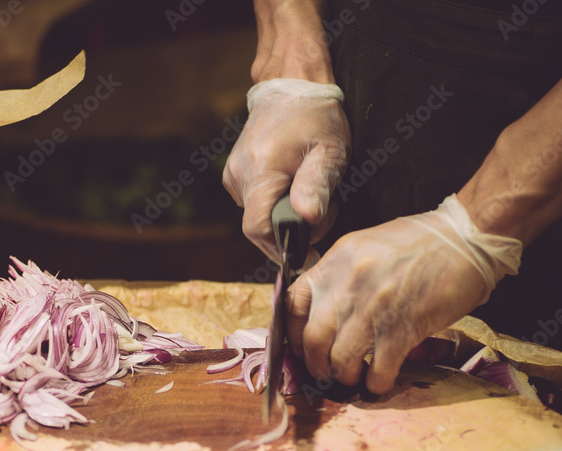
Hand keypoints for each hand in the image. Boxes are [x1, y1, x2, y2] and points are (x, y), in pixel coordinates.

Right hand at [223, 79, 350, 260]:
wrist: (290, 85)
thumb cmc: (316, 117)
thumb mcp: (329, 151)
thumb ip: (317, 186)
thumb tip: (307, 219)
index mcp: (259, 172)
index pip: (258, 230)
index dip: (282, 249)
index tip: (310, 254)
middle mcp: (238, 176)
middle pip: (261, 228)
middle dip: (294, 230)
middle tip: (326, 211)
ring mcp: (232, 176)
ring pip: (259, 217)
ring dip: (287, 217)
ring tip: (312, 193)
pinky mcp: (234, 176)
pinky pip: (256, 205)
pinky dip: (276, 205)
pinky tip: (295, 187)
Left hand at [287, 195, 523, 394]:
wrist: (466, 237)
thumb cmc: (420, 241)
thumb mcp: (365, 246)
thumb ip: (340, 274)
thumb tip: (324, 308)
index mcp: (335, 262)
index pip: (294, 303)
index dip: (292, 333)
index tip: (301, 348)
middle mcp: (348, 285)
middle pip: (313, 338)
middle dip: (315, 364)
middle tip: (324, 372)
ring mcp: (374, 308)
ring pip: (341, 358)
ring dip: (344, 375)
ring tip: (352, 377)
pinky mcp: (403, 328)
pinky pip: (379, 369)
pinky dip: (376, 384)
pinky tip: (379, 383)